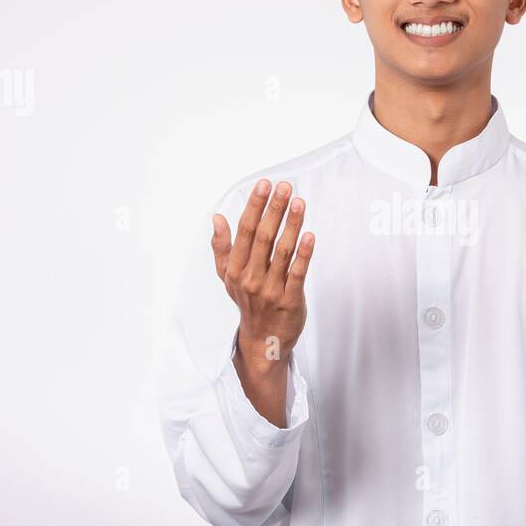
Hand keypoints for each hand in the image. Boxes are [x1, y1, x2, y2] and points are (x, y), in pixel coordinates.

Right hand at [211, 178, 314, 367]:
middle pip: (263, 237)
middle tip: (285, 186)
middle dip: (274, 209)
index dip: (255, 206)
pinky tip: (309, 236)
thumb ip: (221, 247)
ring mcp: (270, 290)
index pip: (245, 231)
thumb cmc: (248, 302)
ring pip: (282, 252)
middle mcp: (250, 278)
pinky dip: (303, 254)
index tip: (264, 184)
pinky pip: (297, 273)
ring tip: (299, 203)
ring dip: (291, 225)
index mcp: (235, 269)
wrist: (263, 340)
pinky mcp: (290, 300)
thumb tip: (216, 218)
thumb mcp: (227, 276)